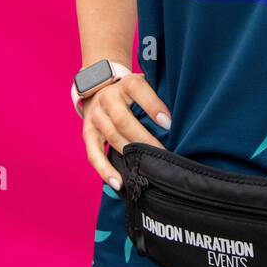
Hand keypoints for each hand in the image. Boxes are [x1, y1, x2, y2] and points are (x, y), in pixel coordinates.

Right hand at [82, 72, 170, 190]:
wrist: (99, 90)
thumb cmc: (132, 94)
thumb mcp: (146, 87)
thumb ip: (159, 99)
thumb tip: (179, 123)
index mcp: (126, 84)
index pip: (139, 91)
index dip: (153, 107)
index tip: (169, 124)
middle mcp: (108, 98)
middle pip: (123, 120)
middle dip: (144, 139)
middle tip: (163, 154)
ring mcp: (96, 117)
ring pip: (112, 137)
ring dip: (129, 155)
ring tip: (146, 170)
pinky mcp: (87, 134)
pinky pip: (94, 154)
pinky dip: (105, 170)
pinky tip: (118, 182)